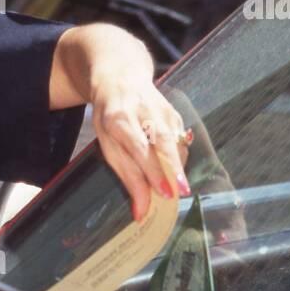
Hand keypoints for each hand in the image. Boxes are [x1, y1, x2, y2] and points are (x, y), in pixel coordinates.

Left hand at [91, 77, 190, 221]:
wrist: (120, 79)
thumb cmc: (109, 118)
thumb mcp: (107, 144)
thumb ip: (126, 176)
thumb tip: (141, 210)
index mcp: (118, 118)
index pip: (139, 147)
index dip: (153, 171)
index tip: (163, 194)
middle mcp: (142, 110)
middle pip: (164, 141)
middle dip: (174, 168)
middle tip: (182, 193)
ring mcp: (162, 108)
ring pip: (176, 141)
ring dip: (179, 166)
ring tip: (179, 187)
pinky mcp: (174, 112)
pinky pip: (181, 139)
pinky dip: (180, 157)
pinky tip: (175, 169)